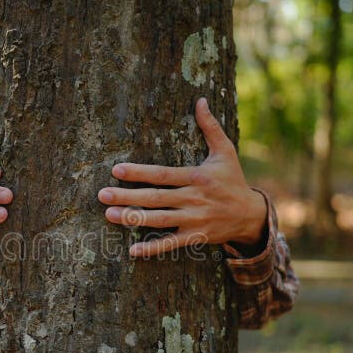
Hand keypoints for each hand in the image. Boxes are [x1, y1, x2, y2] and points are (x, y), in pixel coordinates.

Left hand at [97, 97, 266, 256]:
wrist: (250, 215)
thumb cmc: (232, 180)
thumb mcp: (225, 152)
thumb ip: (210, 127)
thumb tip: (201, 100)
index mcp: (197, 177)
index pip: (163, 174)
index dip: (139, 172)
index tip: (116, 170)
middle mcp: (193, 199)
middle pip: (155, 198)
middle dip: (127, 196)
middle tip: (102, 194)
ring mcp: (193, 219)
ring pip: (158, 220)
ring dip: (132, 218)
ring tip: (109, 214)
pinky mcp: (194, 236)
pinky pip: (170, 244)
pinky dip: (152, 249)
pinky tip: (132, 251)